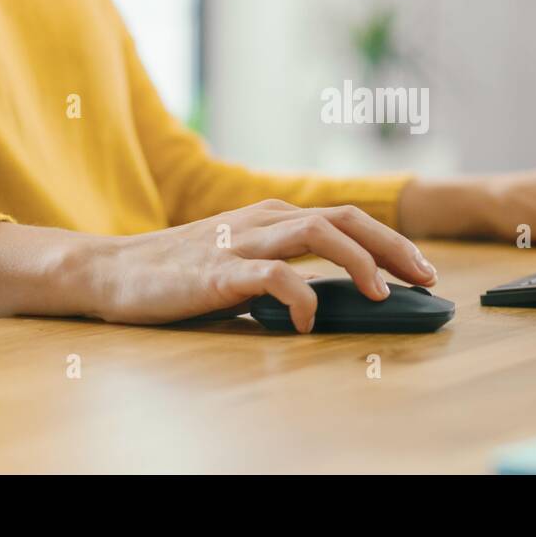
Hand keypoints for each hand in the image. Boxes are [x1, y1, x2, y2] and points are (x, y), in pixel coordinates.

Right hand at [0, 200, 437, 333]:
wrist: (110, 272)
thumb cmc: (179, 272)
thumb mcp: (240, 259)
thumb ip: (283, 265)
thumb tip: (337, 295)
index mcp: (273, 215)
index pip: (347, 219)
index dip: (391, 242)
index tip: (422, 271)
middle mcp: (264, 219)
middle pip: (346, 219)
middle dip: (394, 247)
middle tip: (425, 280)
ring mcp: (242, 241)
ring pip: (318, 233)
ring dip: (360, 262)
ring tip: (384, 295)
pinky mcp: (218, 270)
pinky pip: (272, 276)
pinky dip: (300, 296)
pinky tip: (309, 321)